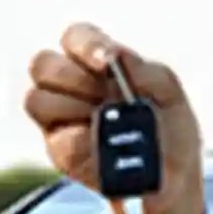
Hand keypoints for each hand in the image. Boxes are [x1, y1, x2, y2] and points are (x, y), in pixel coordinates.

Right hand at [24, 23, 205, 213]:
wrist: (174, 176)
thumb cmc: (171, 128)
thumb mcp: (170, 94)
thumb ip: (146, 70)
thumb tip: (119, 56)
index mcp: (99, 64)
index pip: (75, 37)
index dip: (84, 45)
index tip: (107, 61)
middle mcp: (73, 86)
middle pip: (43, 64)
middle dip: (74, 78)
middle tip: (102, 95)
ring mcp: (62, 118)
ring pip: (39, 99)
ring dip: (74, 108)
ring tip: (108, 123)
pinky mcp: (60, 150)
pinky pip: (58, 139)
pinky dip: (83, 141)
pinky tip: (106, 146)